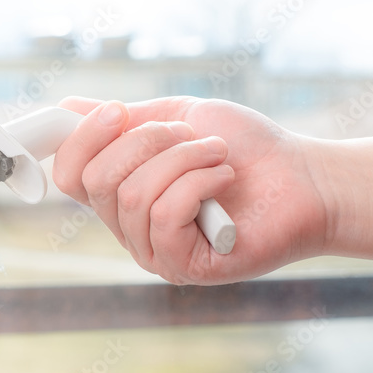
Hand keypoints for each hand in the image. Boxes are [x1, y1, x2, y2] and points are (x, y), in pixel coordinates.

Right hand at [52, 96, 330, 284]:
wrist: (305, 176)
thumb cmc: (246, 148)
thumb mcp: (178, 117)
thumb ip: (125, 118)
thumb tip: (67, 105)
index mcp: (120, 193)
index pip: (68, 175)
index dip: (82, 138)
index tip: (117, 110)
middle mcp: (128, 229)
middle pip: (97, 181)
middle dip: (147, 142)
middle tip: (192, 136)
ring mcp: (154, 252)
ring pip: (133, 196)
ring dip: (183, 159)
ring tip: (218, 156)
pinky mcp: (184, 267)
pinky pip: (165, 216)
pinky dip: (198, 183)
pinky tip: (225, 180)